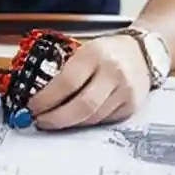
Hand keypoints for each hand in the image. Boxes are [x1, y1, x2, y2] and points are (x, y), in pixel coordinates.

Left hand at [27, 36, 150, 129]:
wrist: (143, 53)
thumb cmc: (106, 52)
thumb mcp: (84, 51)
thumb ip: (65, 70)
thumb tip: (37, 95)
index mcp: (95, 54)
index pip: (67, 82)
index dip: (46, 99)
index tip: (31, 107)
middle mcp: (113, 72)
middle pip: (81, 106)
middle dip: (56, 118)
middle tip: (39, 121)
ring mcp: (125, 91)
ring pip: (92, 118)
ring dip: (69, 123)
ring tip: (53, 121)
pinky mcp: (131, 106)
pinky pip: (103, 121)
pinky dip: (86, 123)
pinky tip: (75, 120)